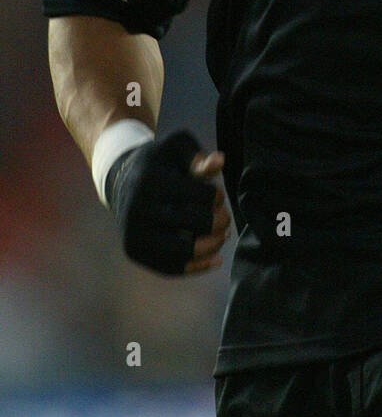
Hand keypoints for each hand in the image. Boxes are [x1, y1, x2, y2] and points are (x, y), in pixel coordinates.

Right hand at [105, 131, 230, 275]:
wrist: (122, 181)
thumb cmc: (159, 163)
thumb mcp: (176, 149)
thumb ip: (198, 158)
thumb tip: (219, 161)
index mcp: (151, 180)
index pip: (199, 195)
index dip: (217, 196)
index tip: (217, 194)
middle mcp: (138, 208)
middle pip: (194, 224)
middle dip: (219, 221)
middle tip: (225, 217)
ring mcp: (133, 232)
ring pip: (182, 252)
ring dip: (211, 246)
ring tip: (223, 236)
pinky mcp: (133, 251)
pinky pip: (169, 267)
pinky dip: (195, 266)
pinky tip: (215, 259)